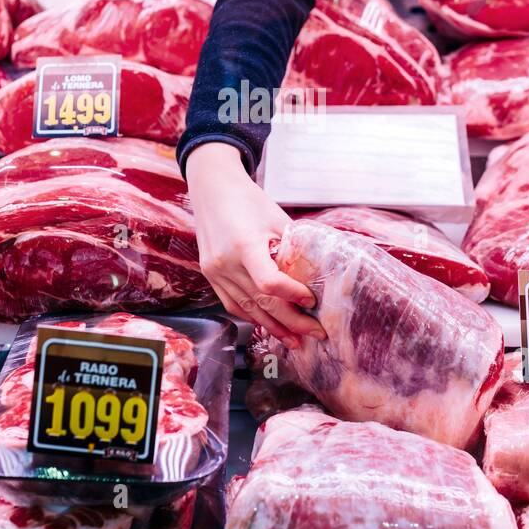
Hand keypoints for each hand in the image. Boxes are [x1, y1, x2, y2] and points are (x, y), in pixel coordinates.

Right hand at [185, 142, 322, 347]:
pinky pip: (232, 304)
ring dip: (273, 326)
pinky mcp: (210, 275)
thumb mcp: (277, 219)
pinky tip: (269, 325)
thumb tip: (319, 276)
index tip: (312, 300)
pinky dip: (252, 316)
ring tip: (295, 340)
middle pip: (261, 302)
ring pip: (247, 308)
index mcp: (244, 244)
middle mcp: (225, 262)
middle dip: (291, 322)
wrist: (212, 188)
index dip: (293, 295)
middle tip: (316, 333)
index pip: (269, 283)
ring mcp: (214, 271)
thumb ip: (293, 249)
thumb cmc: (249, 200)